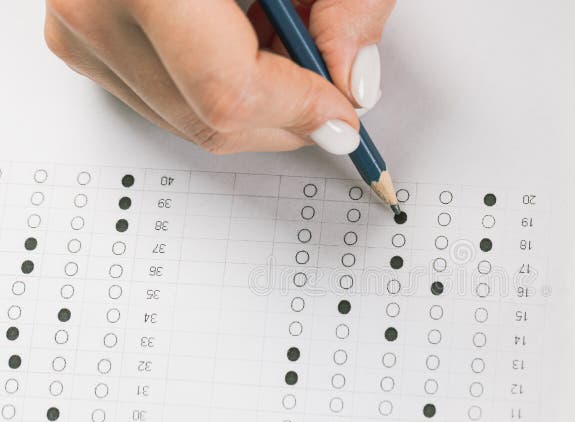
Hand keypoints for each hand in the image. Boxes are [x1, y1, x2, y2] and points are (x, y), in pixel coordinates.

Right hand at [44, 0, 394, 154]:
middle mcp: (94, 7)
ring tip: (277, 33)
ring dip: (254, 99)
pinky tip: (239, 34)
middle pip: (210, 119)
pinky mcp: (84, 40)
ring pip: (188, 118)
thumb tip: (353, 80)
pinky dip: (215, 83)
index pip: (230, 91)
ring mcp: (82, 30)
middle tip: (326, 82)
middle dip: (285, 115)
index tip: (343, 112)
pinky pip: (163, 97)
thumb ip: (348, 4)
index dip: (300, 111)